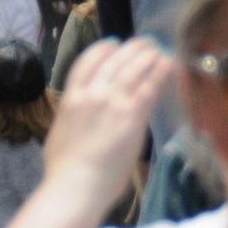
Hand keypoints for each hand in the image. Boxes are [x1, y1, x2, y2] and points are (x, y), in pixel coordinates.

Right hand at [43, 38, 173, 212]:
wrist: (76, 185)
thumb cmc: (64, 169)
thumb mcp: (58, 133)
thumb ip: (71, 118)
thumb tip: (79, 119)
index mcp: (71, 97)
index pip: (86, 62)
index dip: (102, 49)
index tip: (113, 43)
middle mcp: (91, 93)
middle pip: (113, 61)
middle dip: (130, 49)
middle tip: (144, 42)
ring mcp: (112, 102)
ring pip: (132, 70)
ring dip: (147, 56)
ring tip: (158, 48)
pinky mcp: (132, 116)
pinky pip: (149, 87)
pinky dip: (160, 72)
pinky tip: (168, 63)